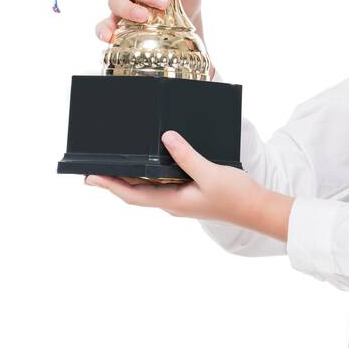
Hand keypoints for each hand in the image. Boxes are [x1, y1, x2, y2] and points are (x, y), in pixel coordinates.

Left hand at [83, 131, 292, 241]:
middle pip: (136, 192)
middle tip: (94, 169)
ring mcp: (181, 199)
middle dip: (114, 181)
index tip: (91, 178)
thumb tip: (165, 137)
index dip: (110, 186)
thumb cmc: (236, 196)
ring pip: (149, 188)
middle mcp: (172, 202)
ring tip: (117, 164)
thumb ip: (186, 156)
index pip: (133, 195)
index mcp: (172, 201)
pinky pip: (163, 184)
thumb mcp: (210, 173)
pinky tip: (152, 162)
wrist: (258, 210)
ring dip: (131, 178)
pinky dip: (151, 174)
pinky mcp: (191, 193)